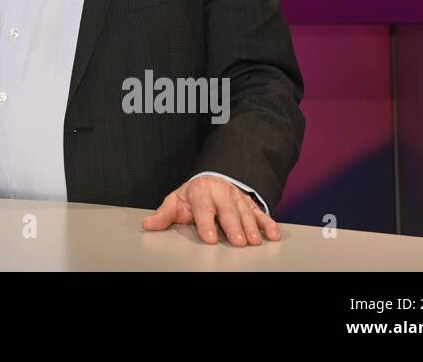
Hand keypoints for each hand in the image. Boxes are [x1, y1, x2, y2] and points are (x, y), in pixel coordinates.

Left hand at [142, 174, 280, 244]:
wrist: (212, 180)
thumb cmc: (193, 196)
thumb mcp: (176, 202)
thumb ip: (164, 214)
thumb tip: (148, 224)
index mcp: (200, 191)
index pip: (203, 208)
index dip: (206, 223)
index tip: (209, 237)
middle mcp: (221, 193)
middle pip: (227, 211)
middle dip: (233, 226)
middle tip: (238, 242)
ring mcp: (237, 198)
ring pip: (245, 213)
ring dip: (251, 227)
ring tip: (254, 242)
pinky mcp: (249, 204)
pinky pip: (261, 213)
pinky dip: (268, 223)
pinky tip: (273, 234)